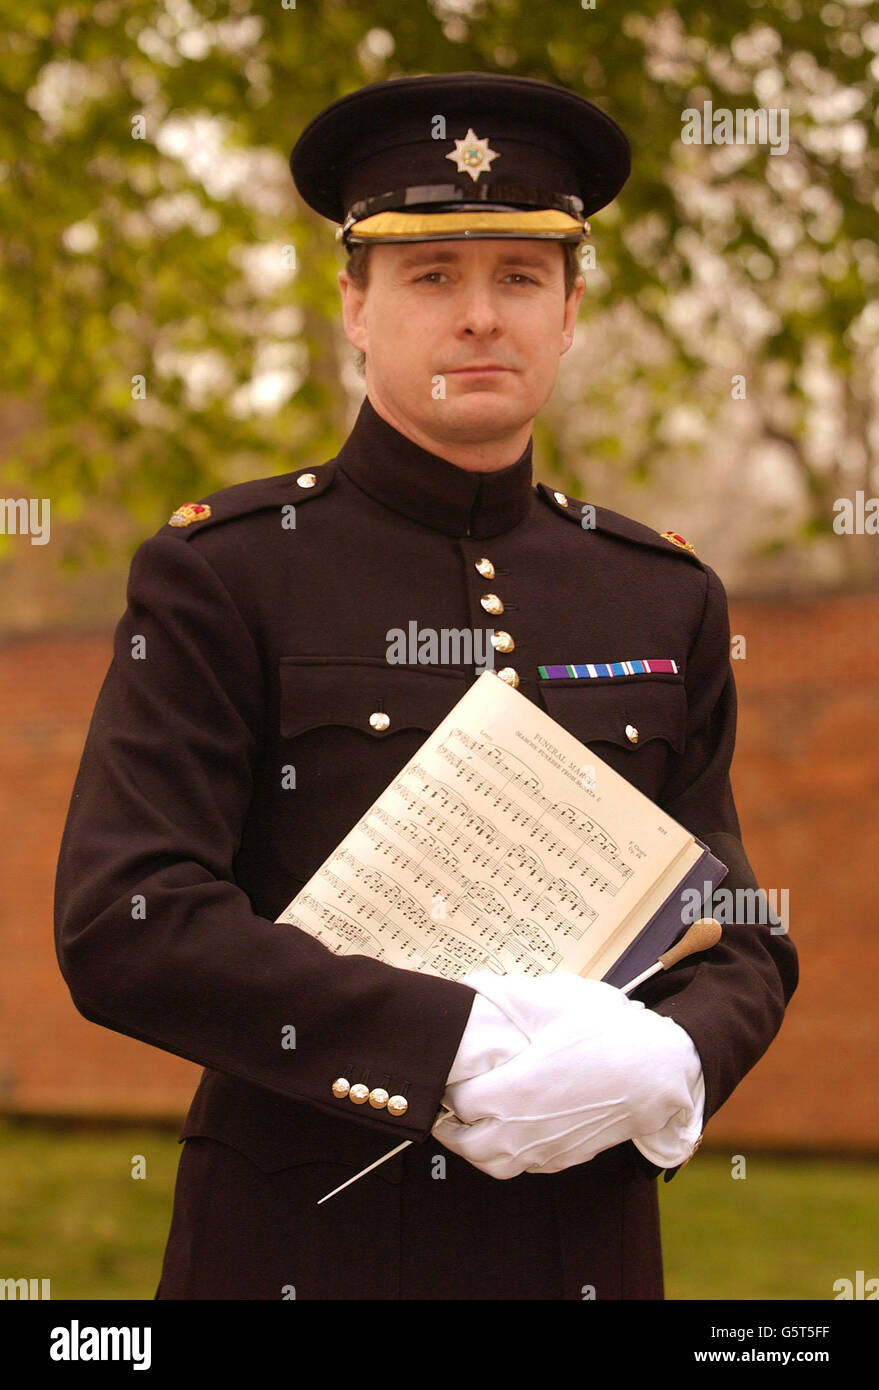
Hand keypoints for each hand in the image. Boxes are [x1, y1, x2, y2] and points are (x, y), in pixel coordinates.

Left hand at [432, 969, 702, 1178]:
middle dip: (451, 1124)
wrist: (657, 1072)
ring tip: (474, 1120)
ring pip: (493, 1164)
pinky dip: (508, 1154)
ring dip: (476, 1146)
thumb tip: (473, 983)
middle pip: (465, 1144)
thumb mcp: (557, 1002)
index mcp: (514, 1092)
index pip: (459, 1102)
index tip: (451, 1069)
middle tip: (450, 1100)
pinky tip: (512, 1128)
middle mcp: (524, 1129)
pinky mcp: (566, 1157)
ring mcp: (546, 1148)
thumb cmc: (607, 1033)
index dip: (449, 1085)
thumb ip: (509, 995)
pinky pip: (524, 1166)